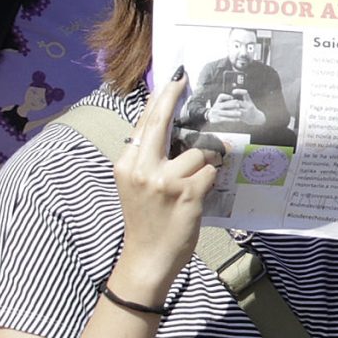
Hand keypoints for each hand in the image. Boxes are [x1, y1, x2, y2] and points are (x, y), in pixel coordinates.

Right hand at [108, 69, 221, 304]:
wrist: (147, 258)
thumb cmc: (146, 220)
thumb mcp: (136, 185)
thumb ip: (148, 158)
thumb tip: (169, 126)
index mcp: (126, 164)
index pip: (145, 123)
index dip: (160, 99)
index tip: (173, 79)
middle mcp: (142, 168)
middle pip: (163, 121)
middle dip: (174, 97)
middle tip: (184, 80)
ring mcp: (164, 180)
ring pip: (198, 152)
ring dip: (204, 165)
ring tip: (193, 184)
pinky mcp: (187, 193)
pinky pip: (210, 172)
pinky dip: (211, 181)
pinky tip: (200, 195)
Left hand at [214, 89, 261, 125]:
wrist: (255, 118)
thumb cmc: (250, 108)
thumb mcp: (248, 101)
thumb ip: (243, 96)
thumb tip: (233, 91)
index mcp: (249, 101)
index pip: (245, 94)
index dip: (239, 91)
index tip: (233, 91)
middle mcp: (249, 106)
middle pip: (238, 102)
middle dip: (230, 102)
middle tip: (223, 102)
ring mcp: (246, 112)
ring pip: (235, 109)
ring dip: (228, 108)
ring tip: (222, 108)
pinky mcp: (243, 118)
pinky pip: (234, 116)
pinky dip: (229, 114)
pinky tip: (224, 114)